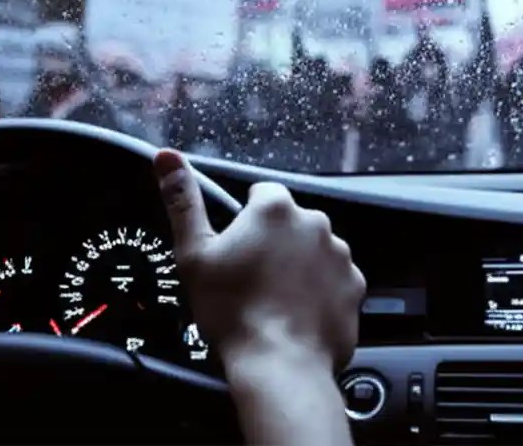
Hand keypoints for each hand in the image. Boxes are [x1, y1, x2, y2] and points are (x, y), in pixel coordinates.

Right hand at [152, 150, 363, 373]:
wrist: (279, 365)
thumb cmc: (232, 311)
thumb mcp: (193, 254)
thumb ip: (182, 201)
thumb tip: (166, 157)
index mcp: (275, 208)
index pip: (261, 195)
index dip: (244, 221)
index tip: (235, 249)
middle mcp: (315, 223)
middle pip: (289, 223)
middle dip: (273, 243)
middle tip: (251, 279)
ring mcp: (340, 255)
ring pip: (313, 251)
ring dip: (298, 266)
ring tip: (275, 301)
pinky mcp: (356, 287)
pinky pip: (334, 281)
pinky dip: (319, 292)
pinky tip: (298, 314)